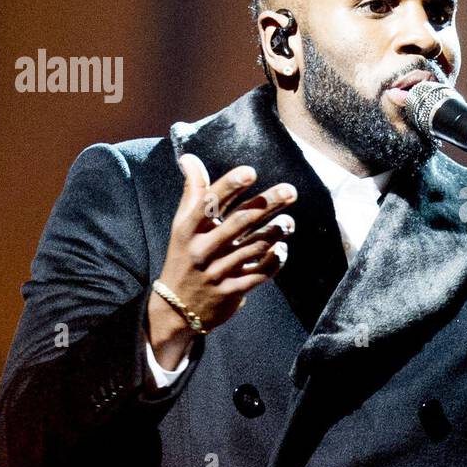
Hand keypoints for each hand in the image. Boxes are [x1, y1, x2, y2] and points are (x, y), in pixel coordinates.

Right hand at [146, 153, 297, 367]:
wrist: (176, 309)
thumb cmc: (185, 257)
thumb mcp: (182, 226)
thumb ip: (193, 192)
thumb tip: (189, 157)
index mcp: (190, 229)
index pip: (210, 202)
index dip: (229, 185)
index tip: (250, 172)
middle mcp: (203, 248)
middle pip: (240, 221)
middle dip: (267, 204)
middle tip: (290, 190)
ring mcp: (218, 271)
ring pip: (253, 248)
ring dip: (275, 232)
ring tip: (289, 222)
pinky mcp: (232, 291)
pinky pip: (259, 274)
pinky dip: (273, 261)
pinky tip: (281, 249)